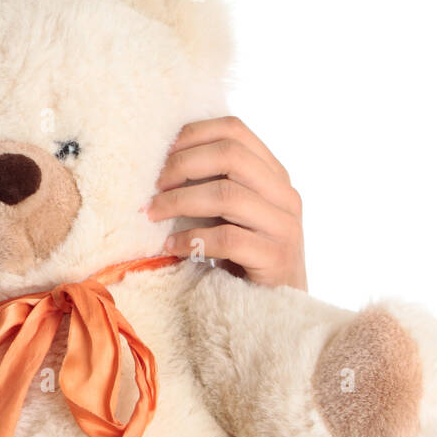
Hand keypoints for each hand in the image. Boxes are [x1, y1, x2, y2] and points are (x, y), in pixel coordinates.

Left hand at [147, 116, 306, 290]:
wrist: (273, 307)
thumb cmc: (242, 257)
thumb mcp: (230, 213)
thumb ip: (211, 185)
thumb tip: (158, 166)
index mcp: (273, 174)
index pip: (235, 129)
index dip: (193, 134)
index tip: (160, 154)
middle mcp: (284, 193)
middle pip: (230, 155)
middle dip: (182, 166)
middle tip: (152, 187)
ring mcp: (284, 225)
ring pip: (227, 194)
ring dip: (179, 201)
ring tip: (152, 214)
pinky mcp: (276, 257)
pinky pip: (228, 238)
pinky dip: (192, 239)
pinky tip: (171, 246)